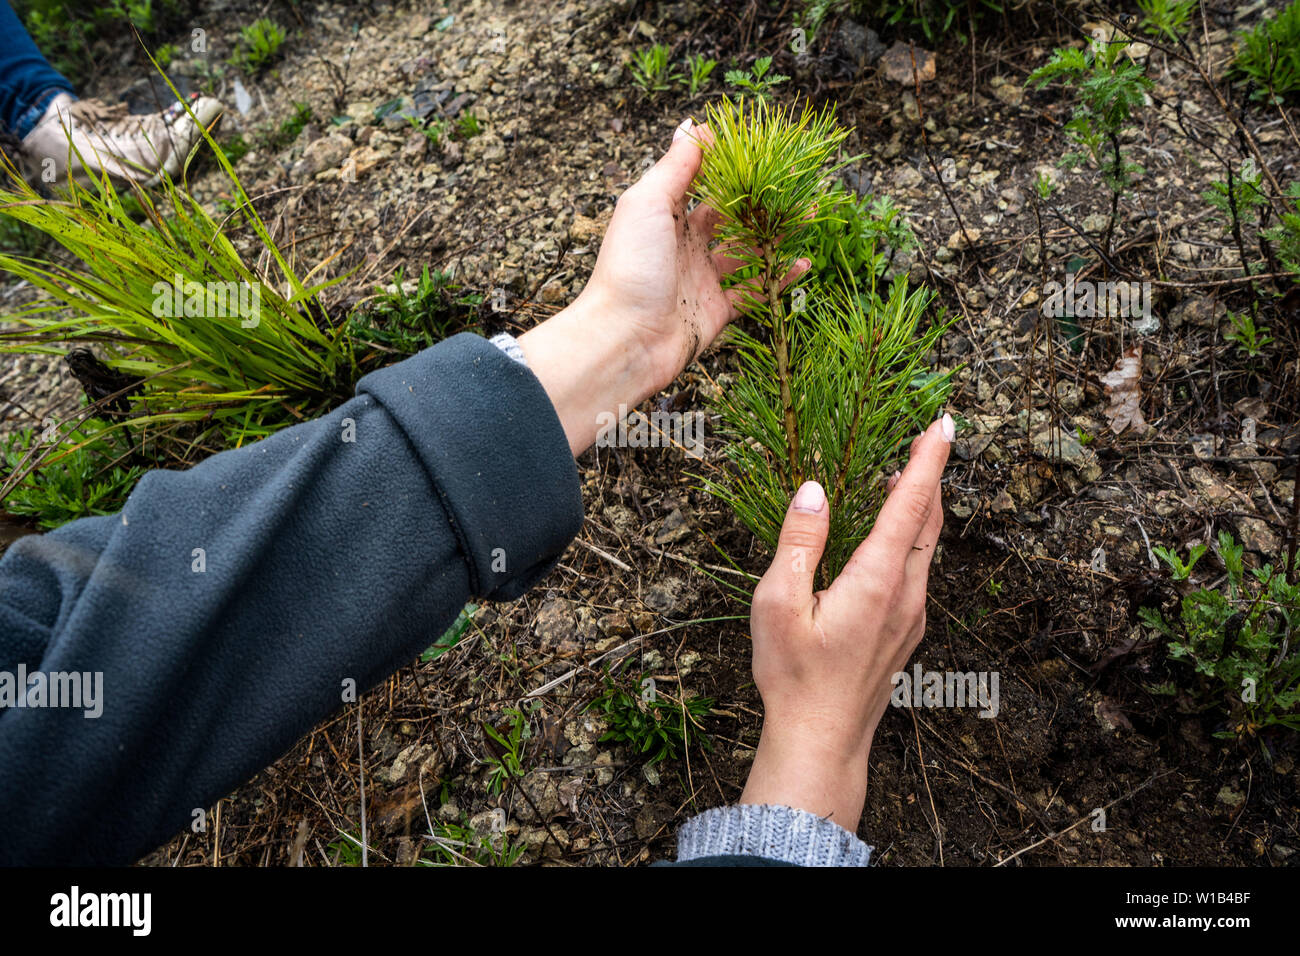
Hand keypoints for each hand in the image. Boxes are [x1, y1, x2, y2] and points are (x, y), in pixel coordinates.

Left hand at [575, 117, 807, 394]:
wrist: (624, 339)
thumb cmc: (629, 266)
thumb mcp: (648, 203)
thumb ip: (674, 166)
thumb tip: (694, 124)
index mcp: (664, 217)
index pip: (701, 183)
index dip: (728, 166)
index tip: (761, 147)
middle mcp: (683, 247)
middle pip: (729, 217)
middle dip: (760, 201)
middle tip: (794, 183)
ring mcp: (700, 280)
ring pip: (746, 252)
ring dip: (775, 236)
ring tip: (807, 216)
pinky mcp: (715, 312)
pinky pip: (754, 291)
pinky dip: (778, 279)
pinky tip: (802, 263)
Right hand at [739, 413, 953, 830]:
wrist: (822, 740)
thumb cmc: (794, 676)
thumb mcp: (778, 602)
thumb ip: (800, 542)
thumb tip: (815, 491)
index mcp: (877, 579)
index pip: (911, 504)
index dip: (927, 460)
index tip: (942, 424)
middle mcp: (906, 594)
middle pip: (929, 521)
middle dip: (930, 475)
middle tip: (927, 437)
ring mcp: (911, 615)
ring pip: (926, 547)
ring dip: (919, 508)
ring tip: (903, 478)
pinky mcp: (906, 631)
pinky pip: (916, 571)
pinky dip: (910, 539)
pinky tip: (888, 539)